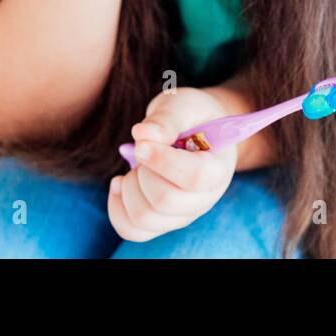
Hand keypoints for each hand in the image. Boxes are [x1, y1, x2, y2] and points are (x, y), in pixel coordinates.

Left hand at [108, 86, 237, 242]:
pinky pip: (131, 229)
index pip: (193, 177)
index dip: (162, 161)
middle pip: (164, 200)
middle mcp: (204, 199)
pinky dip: (116, 206)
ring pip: (143, 218)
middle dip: (143, 171)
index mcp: (218, 169)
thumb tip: (142, 134)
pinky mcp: (161, 222)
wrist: (198, 132)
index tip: (142, 143)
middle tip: (144, 150)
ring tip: (136, 166)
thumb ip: (167, 118)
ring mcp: (182, 215)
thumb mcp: (184, 105)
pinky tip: (120, 182)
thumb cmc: (192, 116)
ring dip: (129, 187)